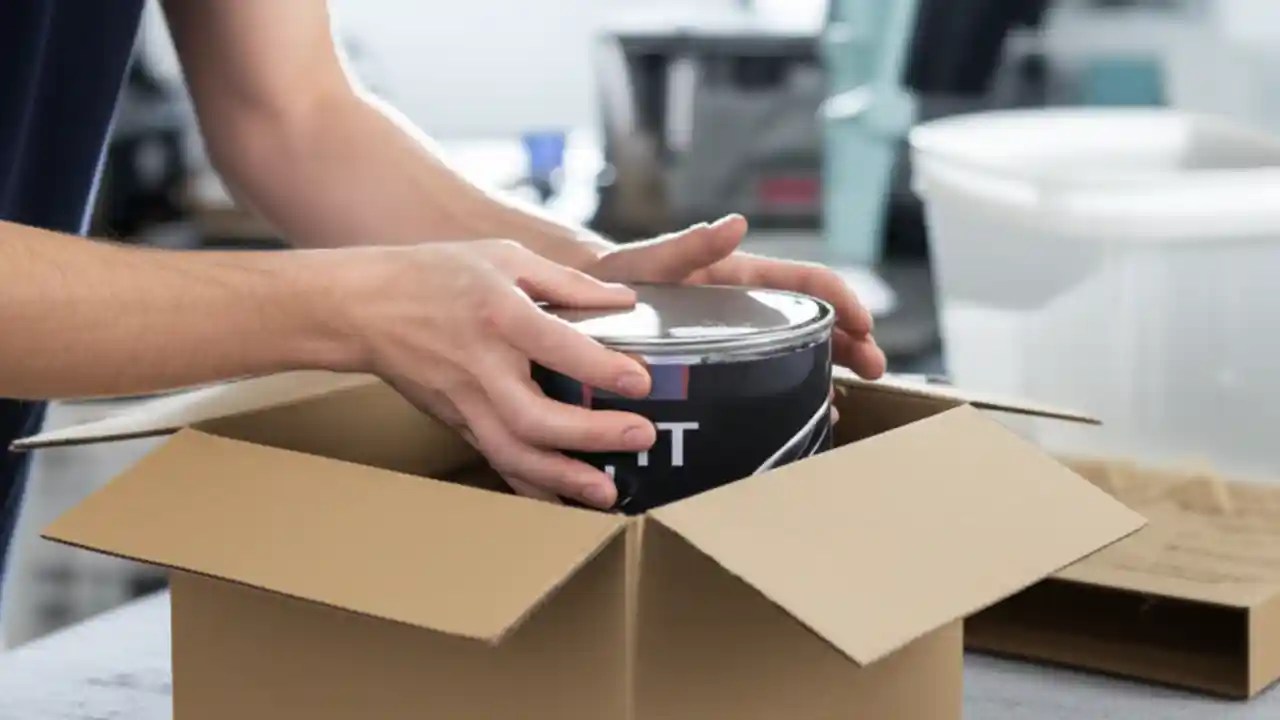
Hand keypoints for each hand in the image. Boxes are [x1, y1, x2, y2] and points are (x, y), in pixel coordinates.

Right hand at [342, 240, 654, 507]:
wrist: (363, 307)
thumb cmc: (437, 274)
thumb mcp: (505, 257)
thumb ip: (568, 281)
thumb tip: (627, 301)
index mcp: (498, 314)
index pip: (555, 346)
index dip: (601, 368)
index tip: (642, 380)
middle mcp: (480, 365)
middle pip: (535, 416)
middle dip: (592, 435)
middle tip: (640, 437)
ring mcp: (464, 401)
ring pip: (512, 452)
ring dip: (561, 478)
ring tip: (607, 492)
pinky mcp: (456, 422)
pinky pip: (495, 460)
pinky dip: (529, 485)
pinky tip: (563, 500)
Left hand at [588, 215, 886, 378]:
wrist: (586, 307)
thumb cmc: (618, 277)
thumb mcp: (652, 261)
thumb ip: (690, 246)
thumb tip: (735, 222)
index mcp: (741, 277)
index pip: (807, 283)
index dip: (844, 300)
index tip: (866, 325)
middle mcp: (748, 306)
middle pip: (816, 320)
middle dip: (853, 341)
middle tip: (877, 369)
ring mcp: (739, 337)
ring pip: (799, 351)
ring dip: (830, 370)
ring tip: (845, 400)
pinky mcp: (724, 365)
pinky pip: (768, 378)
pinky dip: (792, 394)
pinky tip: (804, 418)